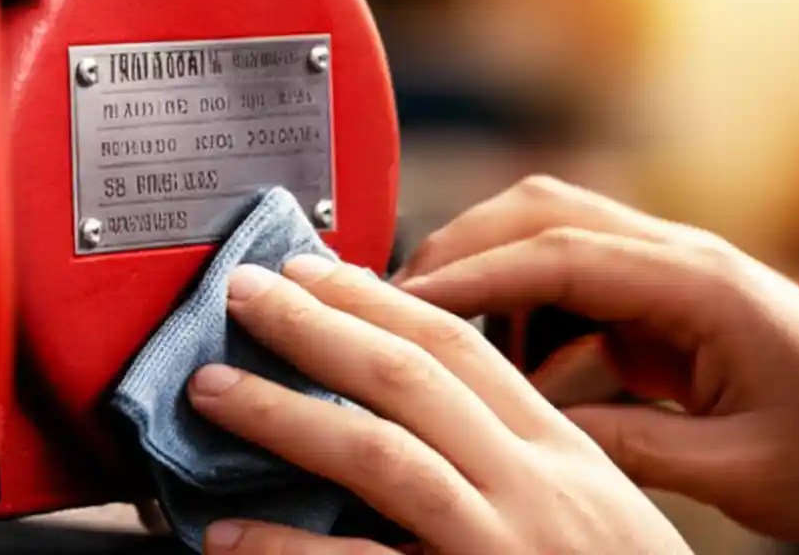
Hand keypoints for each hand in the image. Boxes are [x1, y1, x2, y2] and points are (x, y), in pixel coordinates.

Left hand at [186, 255, 690, 554]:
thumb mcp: (585, 504)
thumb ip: (511, 451)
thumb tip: (408, 403)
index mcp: (560, 451)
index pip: (457, 345)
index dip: (373, 299)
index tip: (309, 271)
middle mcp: (532, 488)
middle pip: (406, 377)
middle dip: (314, 326)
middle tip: (243, 293)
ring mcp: (500, 548)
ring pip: (378, 455)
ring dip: (283, 413)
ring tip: (213, 389)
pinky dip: (286, 548)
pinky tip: (230, 532)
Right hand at [397, 176, 798, 542]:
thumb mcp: (735, 470)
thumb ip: (628, 446)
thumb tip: (528, 429)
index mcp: (699, 287)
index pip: (557, 254)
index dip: (471, 276)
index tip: (403, 301)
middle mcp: (678, 258)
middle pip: (539, 212)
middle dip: (460, 250)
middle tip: (400, 302)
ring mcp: (667, 268)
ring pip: (547, 230)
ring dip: (488, 272)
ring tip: (448, 336)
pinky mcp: (660, 293)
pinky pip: (569, 273)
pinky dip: (524, 303)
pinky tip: (517, 358)